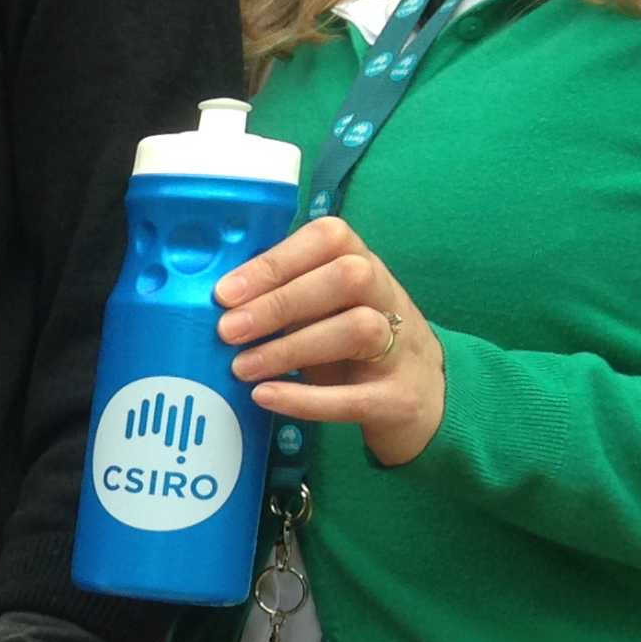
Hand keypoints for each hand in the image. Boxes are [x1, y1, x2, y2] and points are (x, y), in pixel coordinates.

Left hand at [218, 215, 444, 467]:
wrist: (426, 401)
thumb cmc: (353, 347)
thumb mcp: (323, 312)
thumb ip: (283, 297)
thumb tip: (213, 301)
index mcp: (365, 266)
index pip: (329, 240)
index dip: (275, 262)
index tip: (224, 293)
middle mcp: (389, 298)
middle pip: (347, 279)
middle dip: (280, 302)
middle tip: (227, 330)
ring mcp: (403, 348)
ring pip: (358, 329)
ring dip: (291, 347)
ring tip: (241, 367)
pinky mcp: (400, 399)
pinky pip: (356, 398)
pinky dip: (307, 398)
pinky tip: (265, 397)